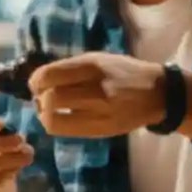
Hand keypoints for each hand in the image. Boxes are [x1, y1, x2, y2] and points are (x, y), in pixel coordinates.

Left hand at [28, 52, 165, 137]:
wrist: (157, 94)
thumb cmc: (124, 72)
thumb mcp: (99, 59)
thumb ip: (71, 68)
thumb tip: (40, 80)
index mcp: (93, 66)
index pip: (50, 75)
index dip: (35, 82)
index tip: (36, 84)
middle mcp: (96, 89)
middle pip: (50, 99)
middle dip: (38, 99)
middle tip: (40, 98)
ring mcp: (99, 112)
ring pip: (55, 119)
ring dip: (44, 115)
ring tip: (48, 110)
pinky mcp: (101, 130)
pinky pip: (67, 131)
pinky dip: (56, 125)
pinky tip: (60, 119)